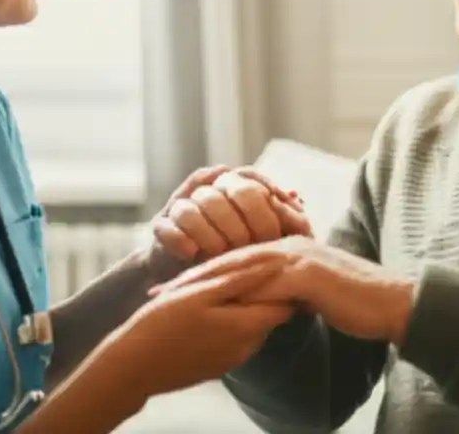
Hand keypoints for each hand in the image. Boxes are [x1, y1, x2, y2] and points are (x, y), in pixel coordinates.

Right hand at [99, 262, 294, 399]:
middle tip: (238, 269)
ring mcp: (233, 359)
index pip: (288, 302)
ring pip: (252, 325)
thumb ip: (241, 279)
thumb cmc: (162, 322)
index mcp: (247, 326)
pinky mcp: (219, 365)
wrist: (132, 366)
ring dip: (244, 306)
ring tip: (217, 288)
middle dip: (263, 291)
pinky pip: (236, 338)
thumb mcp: (200, 292)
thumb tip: (278, 262)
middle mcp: (248, 348)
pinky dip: (231, 321)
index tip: (264, 263)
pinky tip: (206, 311)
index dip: (282, 280)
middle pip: (271, 313)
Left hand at [149, 236, 415, 345]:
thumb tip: (269, 306)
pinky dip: (234, 294)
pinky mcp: (307, 273)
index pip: (235, 258)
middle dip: (191, 276)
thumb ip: (290, 293)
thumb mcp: (315, 296)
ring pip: (239, 267)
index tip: (171, 286)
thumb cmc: (357, 305)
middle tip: (157, 290)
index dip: (201, 272)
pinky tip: (211, 306)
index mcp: (287, 248)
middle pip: (229, 259)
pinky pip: (263, 283)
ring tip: (172, 297)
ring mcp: (297, 256)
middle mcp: (288, 246)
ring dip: (203, 283)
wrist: (393, 303)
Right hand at [150, 166, 312, 266]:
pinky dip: (181, 239)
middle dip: (240, 218)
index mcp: (235, 185)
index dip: (264, 201)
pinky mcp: (162, 226)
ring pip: (195, 206)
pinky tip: (192, 254)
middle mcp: (208, 189)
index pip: (249, 178)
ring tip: (220, 253)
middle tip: (248, 245)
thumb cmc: (244, 255)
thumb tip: (297, 196)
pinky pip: (168, 226)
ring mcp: (182, 205)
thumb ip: (287, 218)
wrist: (198, 280)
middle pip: (223, 189)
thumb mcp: (272, 239)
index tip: (275, 231)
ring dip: (211, 232)